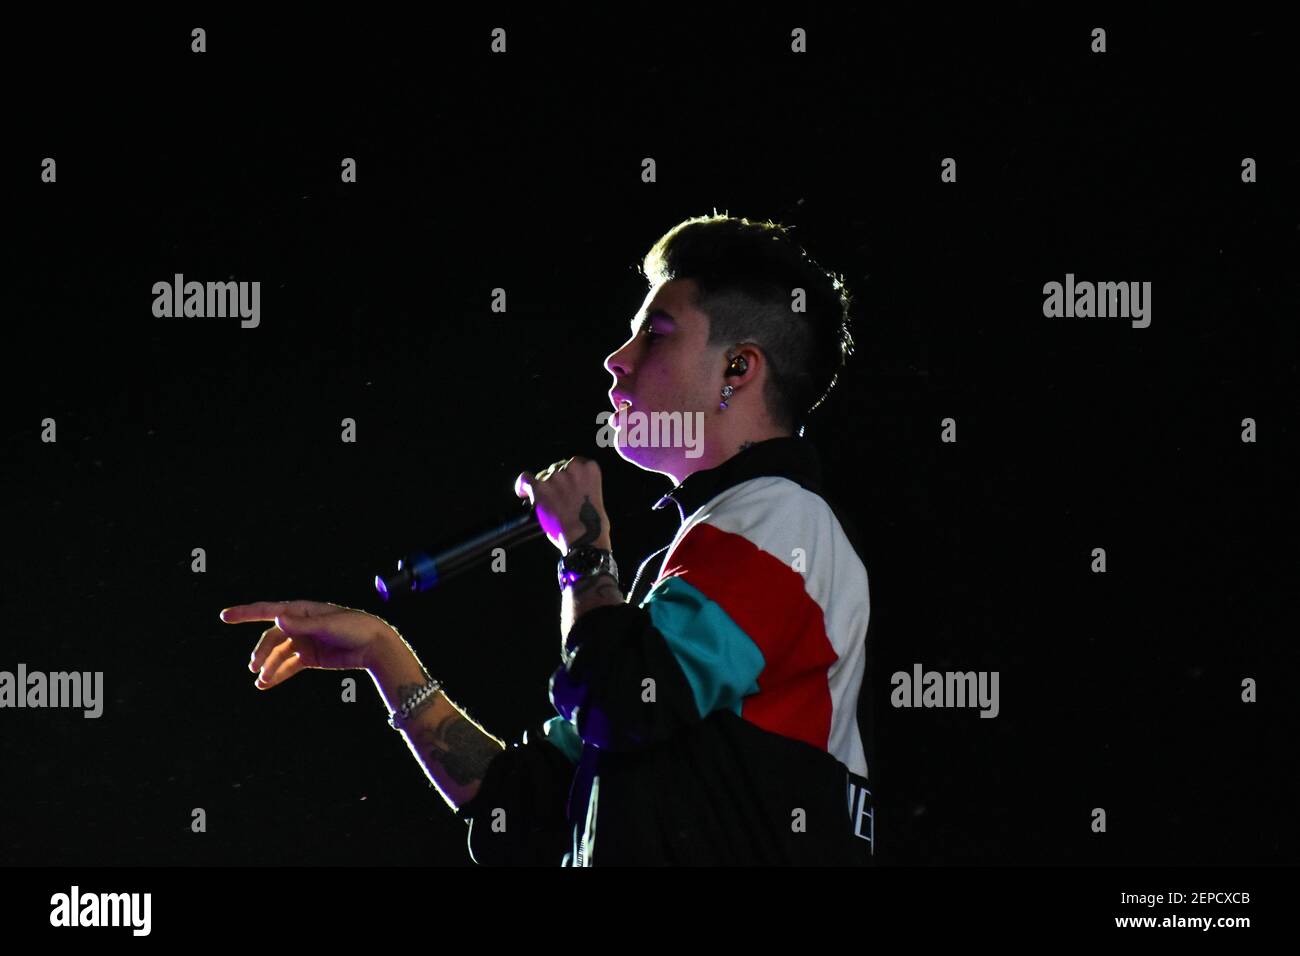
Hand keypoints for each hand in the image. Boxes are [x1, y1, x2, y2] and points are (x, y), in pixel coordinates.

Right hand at [219, 599, 398, 689]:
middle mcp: (300, 625)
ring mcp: (304, 641)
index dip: (246, 613)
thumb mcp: (329, 625)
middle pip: (272, 638)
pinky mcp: (310, 657)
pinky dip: (277, 674)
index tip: (225, 616)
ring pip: (278, 654)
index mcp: (302, 611)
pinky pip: (288, 665)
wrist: (374, 645)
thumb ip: (302, 624)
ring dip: (268, 666)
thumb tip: (277, 620)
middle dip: (261, 651)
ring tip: (260, 680)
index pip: (269, 611)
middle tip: (253, 666)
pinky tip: (266, 684)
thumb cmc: (354, 627)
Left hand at [514, 455, 611, 553]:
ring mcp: (555, 477)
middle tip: (558, 498)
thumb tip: (565, 488)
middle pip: (557, 468)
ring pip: (543, 475)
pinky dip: (522, 486)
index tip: (566, 481)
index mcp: (590, 468)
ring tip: (549, 504)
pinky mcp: (540, 488)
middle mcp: (573, 468)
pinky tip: (523, 493)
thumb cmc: (592, 523)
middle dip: (556, 481)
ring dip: (544, 487)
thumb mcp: (595, 495)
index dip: (568, 472)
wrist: (585, 536)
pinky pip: (525, 479)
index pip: (575, 462)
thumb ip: (582, 485)